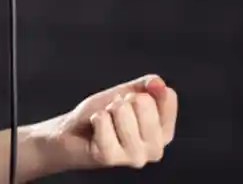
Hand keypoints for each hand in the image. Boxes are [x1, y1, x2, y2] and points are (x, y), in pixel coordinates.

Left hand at [43, 74, 177, 172]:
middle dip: (124, 100)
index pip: (168, 96)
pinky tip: (95, 128)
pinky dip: (95, 117)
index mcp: (165, 132)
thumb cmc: (104, 113)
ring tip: (105, 121)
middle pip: (144, 102)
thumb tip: (159, 83)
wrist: (74, 132)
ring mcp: (134, 157)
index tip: (132, 101)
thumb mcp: (129, 93)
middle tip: (115, 113)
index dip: (144, 90)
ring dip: (108, 110)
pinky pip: (102, 121)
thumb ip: (148, 85)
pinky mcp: (111, 159)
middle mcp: (155, 149)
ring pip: (123, 112)